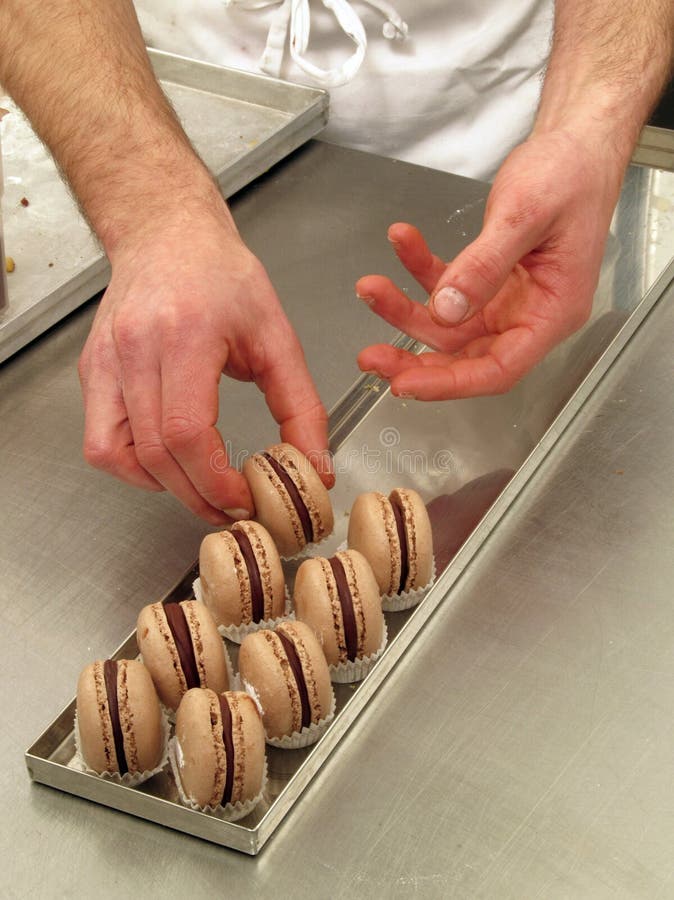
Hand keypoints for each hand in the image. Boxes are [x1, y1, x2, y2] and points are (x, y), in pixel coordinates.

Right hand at [78, 204, 330, 525]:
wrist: (168, 236)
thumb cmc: (222, 276)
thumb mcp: (278, 336)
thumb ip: (302, 407)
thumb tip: (316, 469)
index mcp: (186, 335)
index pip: (186, 432)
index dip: (215, 480)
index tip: (245, 498)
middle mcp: (135, 348)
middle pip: (154, 453)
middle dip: (197, 496)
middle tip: (232, 507)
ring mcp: (105, 361)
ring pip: (118, 455)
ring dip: (162, 487)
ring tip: (202, 490)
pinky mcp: (92, 370)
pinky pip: (100, 441)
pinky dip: (131, 467)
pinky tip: (165, 464)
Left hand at [356, 131, 623, 398]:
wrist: (576, 145)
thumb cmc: (571, 175)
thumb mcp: (525, 215)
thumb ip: (484, 265)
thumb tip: (446, 310)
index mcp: (553, 313)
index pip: (499, 369)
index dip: (450, 384)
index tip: (405, 384)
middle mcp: (528, 316)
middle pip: (465, 356)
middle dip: (415, 359)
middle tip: (371, 357)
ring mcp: (506, 301)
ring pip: (446, 323)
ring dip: (405, 309)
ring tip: (371, 289)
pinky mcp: (488, 281)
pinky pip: (444, 285)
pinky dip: (418, 268)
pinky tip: (401, 242)